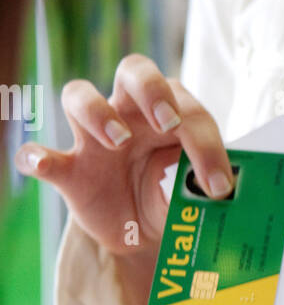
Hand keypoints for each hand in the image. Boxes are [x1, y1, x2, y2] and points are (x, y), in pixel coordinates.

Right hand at [14, 54, 233, 304]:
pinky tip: (42, 163)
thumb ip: (203, 185)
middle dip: (152, 89)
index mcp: (171, 112)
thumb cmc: (173, 199)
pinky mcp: (69, 170)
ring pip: (80, 94)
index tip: (218, 186)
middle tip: (167, 122)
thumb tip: (226, 194)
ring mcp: (94, 139)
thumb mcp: (193, 193)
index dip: (206, 146)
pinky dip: (36, 156)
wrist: (144, 235)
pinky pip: (41, 154)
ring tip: (119, 142)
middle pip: (134, 69)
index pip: (189, 111)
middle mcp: (131, 113)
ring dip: (98, 112)